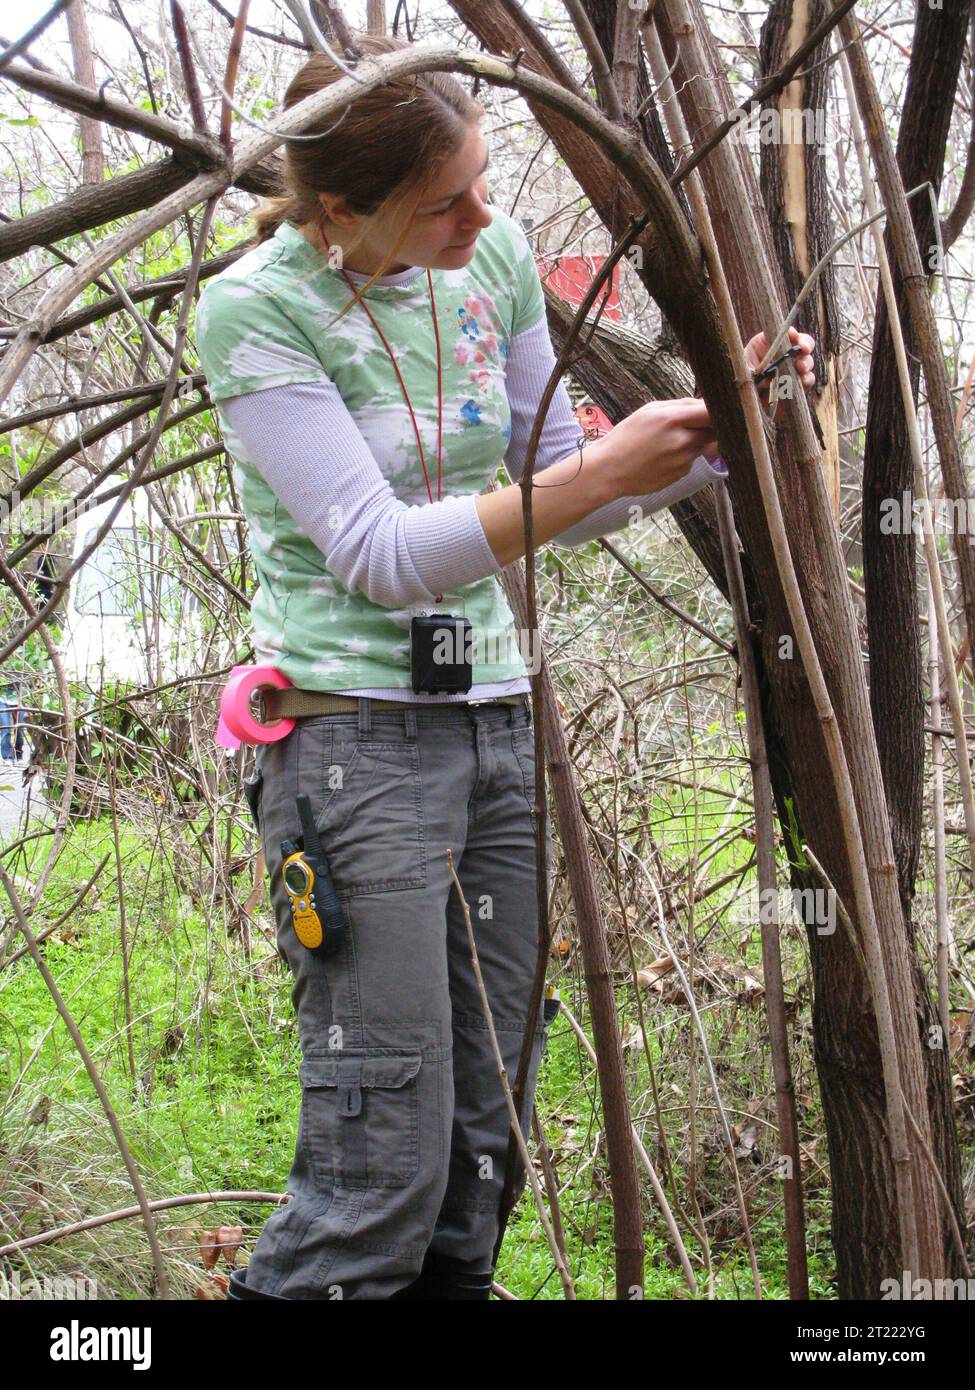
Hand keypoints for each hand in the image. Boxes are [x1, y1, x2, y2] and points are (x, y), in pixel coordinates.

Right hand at [596, 396, 718, 497]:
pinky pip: (691, 461)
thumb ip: (681, 405)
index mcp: (673, 419)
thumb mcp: (649, 410)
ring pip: (704, 446)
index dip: (718, 410)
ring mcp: (683, 461)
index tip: (718, 409)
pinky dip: (683, 457)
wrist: (609, 470)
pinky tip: (662, 457)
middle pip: (714, 431)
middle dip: (709, 426)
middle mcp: (682, 441)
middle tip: (695, 424)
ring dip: (695, 442)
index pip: (711, 412)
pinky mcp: (681, 474)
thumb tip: (705, 404)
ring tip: (669, 442)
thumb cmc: (627, 436)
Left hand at [744, 326, 815, 403]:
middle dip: (805, 344)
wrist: (745, 404)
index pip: (780, 333)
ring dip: (806, 363)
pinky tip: (803, 381)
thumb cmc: (739, 383)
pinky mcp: (797, 384)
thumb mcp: (742, 374)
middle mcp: (781, 353)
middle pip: (800, 342)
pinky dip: (807, 379)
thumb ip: (754, 372)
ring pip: (806, 361)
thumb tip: (770, 375)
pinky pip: (807, 380)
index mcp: (764, 344)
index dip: (789, 333)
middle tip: (803, 350)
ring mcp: (791, 368)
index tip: (793, 336)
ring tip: (801, 368)